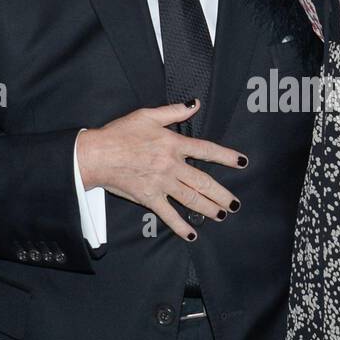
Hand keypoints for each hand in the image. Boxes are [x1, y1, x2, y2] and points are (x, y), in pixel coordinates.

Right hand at [76, 99, 247, 240]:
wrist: (96, 154)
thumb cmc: (119, 133)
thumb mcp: (147, 115)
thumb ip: (173, 111)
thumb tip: (194, 104)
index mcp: (173, 144)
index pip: (206, 150)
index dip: (226, 157)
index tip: (242, 162)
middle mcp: (172, 165)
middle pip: (204, 181)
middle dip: (222, 194)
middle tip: (235, 204)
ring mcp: (161, 183)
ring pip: (191, 199)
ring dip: (209, 208)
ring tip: (222, 215)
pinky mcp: (149, 198)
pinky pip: (168, 215)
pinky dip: (180, 226)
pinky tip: (191, 235)